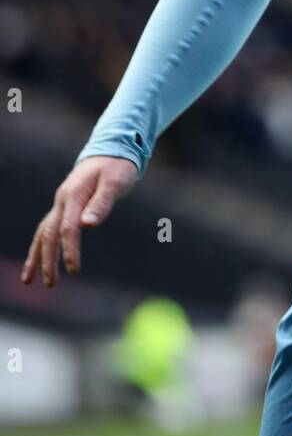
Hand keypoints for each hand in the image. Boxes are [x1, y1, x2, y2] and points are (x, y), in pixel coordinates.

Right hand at [21, 156, 139, 287]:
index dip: (70, 250)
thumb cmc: (117, 167)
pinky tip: (43, 262)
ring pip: (43, 233)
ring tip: (31, 280)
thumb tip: (88, 224)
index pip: (68, 228)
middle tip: (50, 284)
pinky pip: (49, 230)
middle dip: (47, 260)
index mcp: (74, 195)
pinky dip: (43, 246)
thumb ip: (102, 203)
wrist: (111, 151)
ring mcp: (61, 204)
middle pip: (49, 234)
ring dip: (38, 257)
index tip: (74, 270)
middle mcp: (62, 200)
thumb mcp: (115, 182)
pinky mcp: (65, 207)